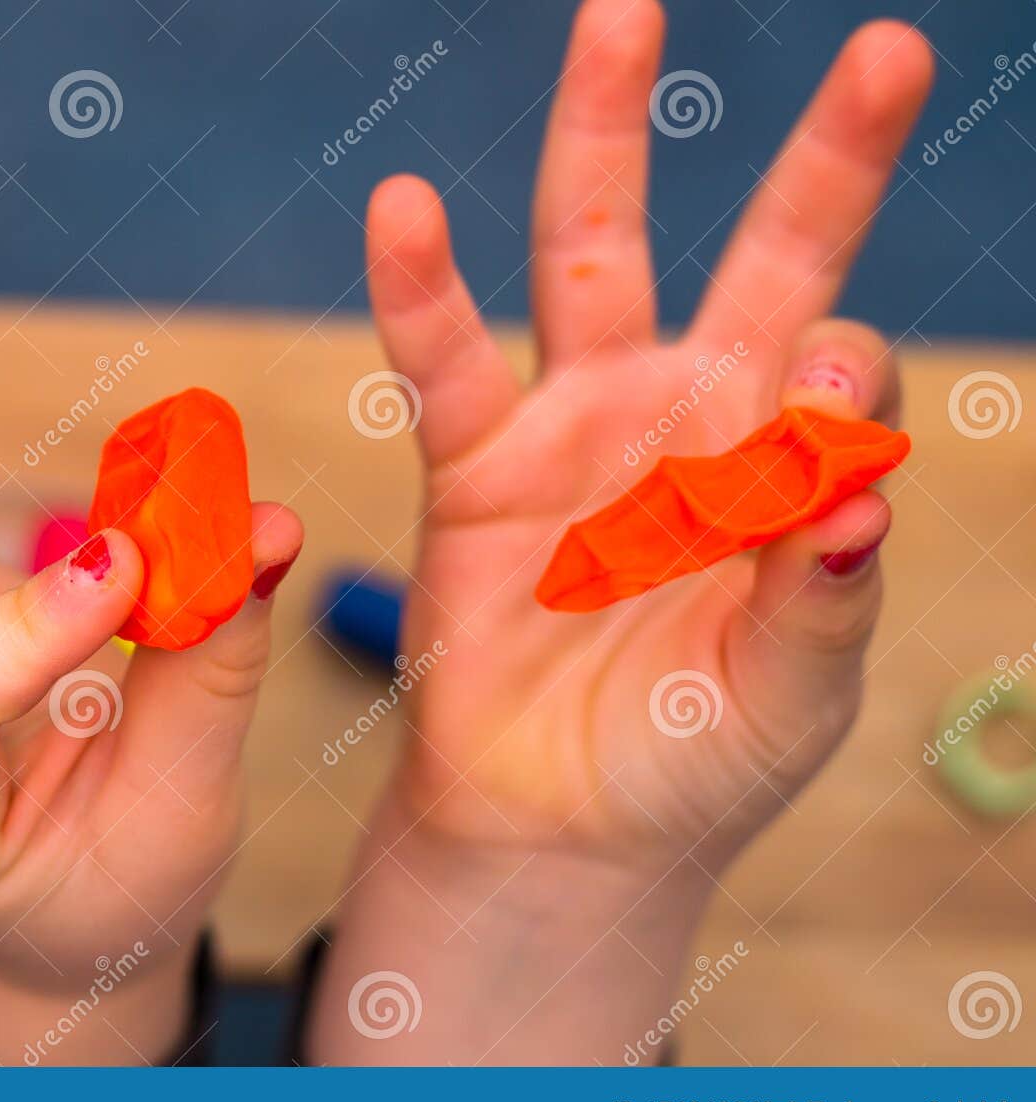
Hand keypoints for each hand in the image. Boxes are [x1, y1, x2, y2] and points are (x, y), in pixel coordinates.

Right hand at [309, 0, 931, 1063]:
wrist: (553, 828)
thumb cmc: (687, 761)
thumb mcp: (787, 696)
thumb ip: (825, 595)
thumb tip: (862, 484)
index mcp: (781, 472)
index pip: (844, 369)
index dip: (845, 376)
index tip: (821, 411)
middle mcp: (687, 423)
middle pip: (760, 258)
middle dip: (822, 162)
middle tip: (889, 55)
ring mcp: (578, 430)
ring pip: (590, 257)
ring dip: (604, 139)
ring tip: (623, 16)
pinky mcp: (476, 470)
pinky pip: (443, 363)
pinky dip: (418, 290)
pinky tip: (404, 209)